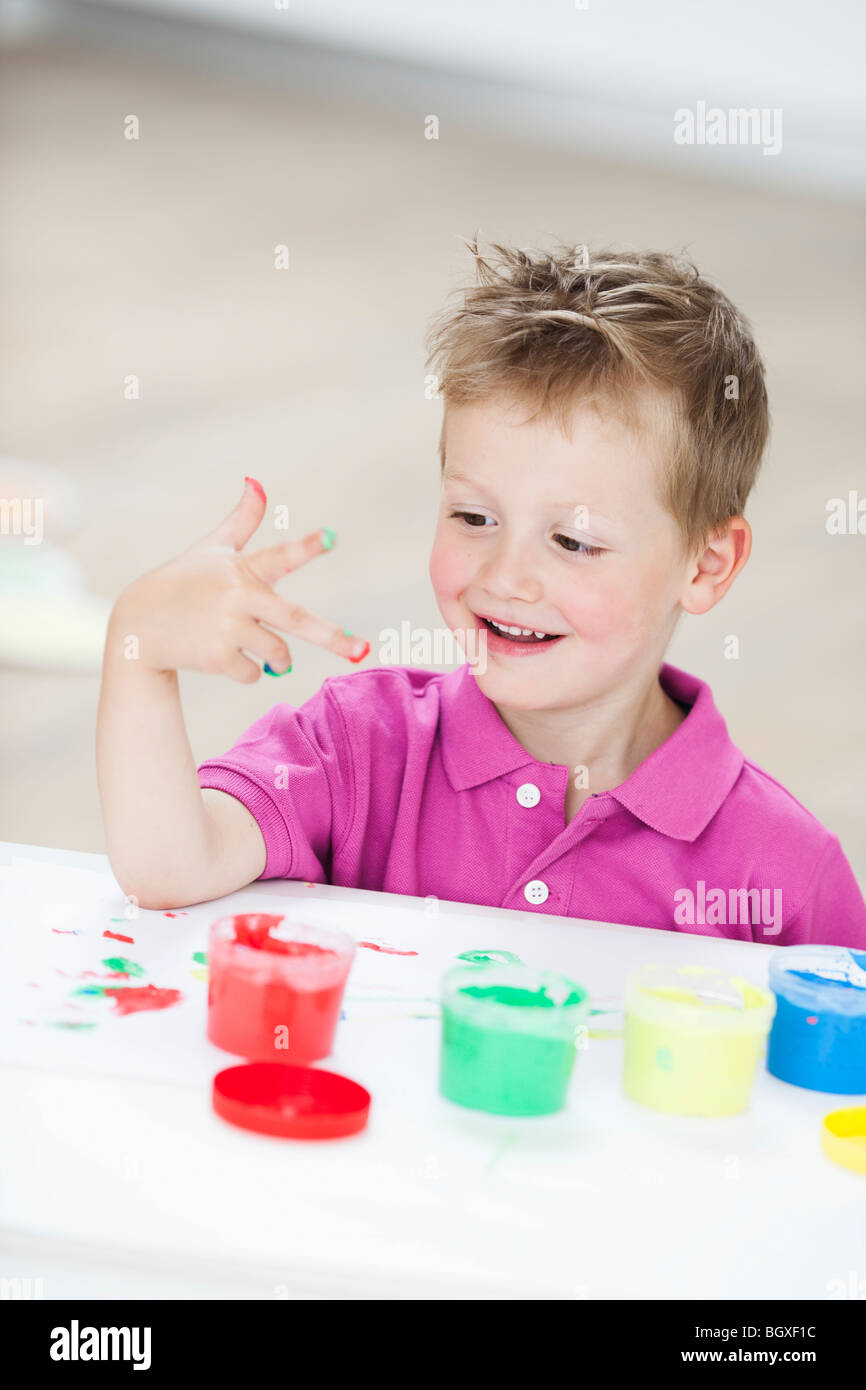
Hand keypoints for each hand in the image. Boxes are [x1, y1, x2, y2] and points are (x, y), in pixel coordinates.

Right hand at [109, 478, 368, 680]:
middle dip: (332, 638)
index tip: (331, 538)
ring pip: (277, 654)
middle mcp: (237, 596)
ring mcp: (227, 629)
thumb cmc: (183, 582)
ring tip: (245, 642)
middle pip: (295, 620)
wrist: (138, 626)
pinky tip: (219, 655)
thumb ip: (242, 520)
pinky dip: (246, 671)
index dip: (307, 547)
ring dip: (274, 658)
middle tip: (360, 650)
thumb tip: (256, 480)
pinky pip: (253, 674)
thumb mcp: (212, 548)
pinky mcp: (218, 658)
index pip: (279, 555)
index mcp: (241, 568)